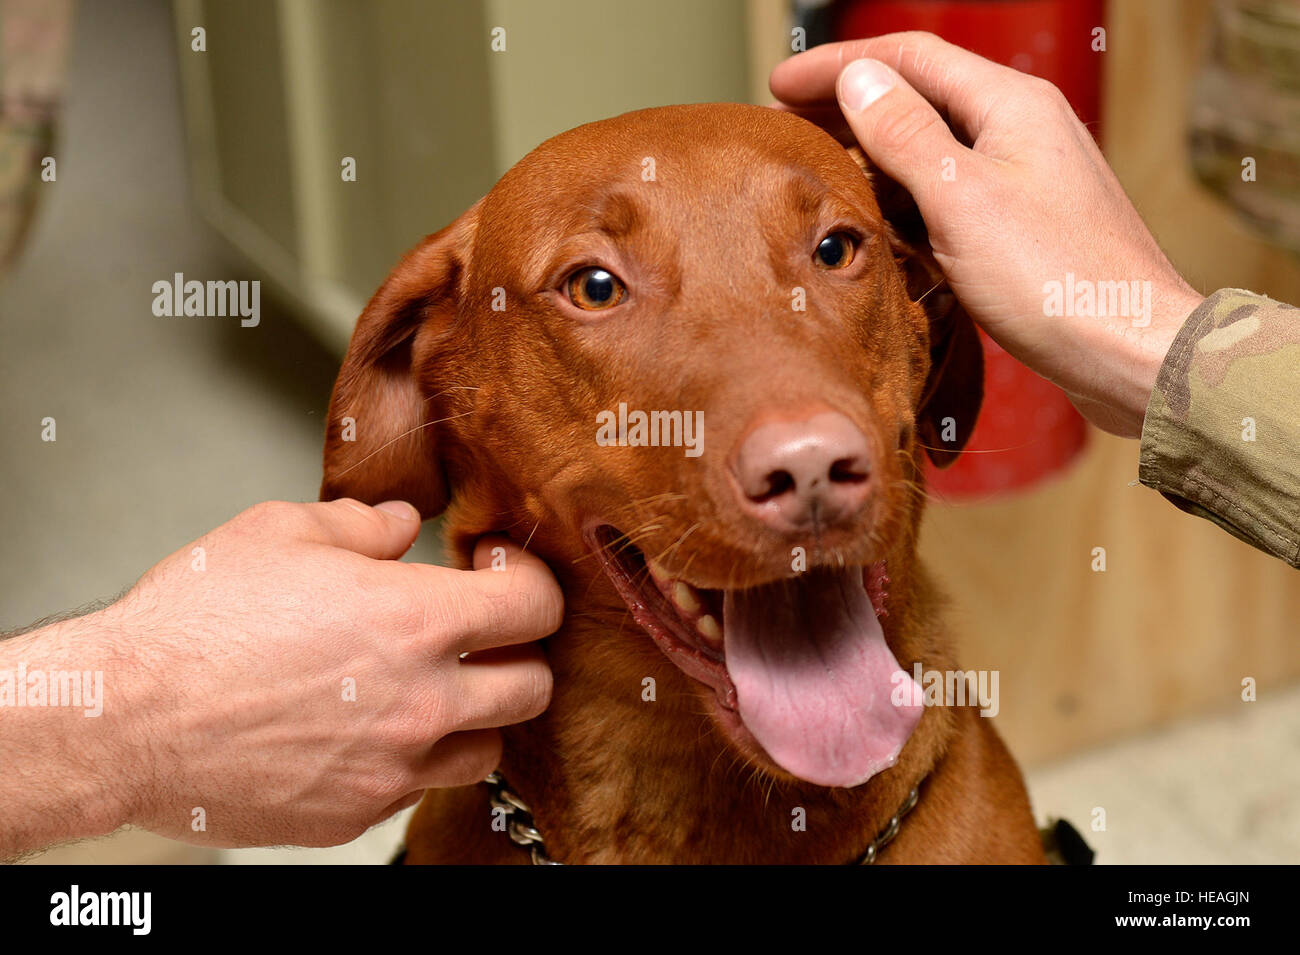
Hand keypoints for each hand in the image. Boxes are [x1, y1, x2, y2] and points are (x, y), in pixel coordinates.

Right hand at [0, 499, 560, 854]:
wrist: (123, 719)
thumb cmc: (192, 626)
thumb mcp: (280, 533)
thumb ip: (362, 525)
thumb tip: (402, 524)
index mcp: (413, 622)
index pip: (534, 607)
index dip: (529, 581)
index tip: (501, 573)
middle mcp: (419, 702)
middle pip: (534, 687)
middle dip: (518, 653)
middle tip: (482, 634)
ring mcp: (391, 766)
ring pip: (487, 748)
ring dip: (473, 715)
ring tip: (430, 687)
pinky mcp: (356, 813)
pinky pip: (418, 788)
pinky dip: (412, 758)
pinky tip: (370, 728)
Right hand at [770, 32, 1204, 436]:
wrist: (1132, 352)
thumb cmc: (1057, 280)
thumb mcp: (962, 200)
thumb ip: (906, 135)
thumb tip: (859, 79)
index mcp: (1012, 105)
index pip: (910, 57)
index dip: (839, 65)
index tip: (781, 81)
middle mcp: (1024, 128)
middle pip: (922, 93)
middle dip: (851, 102)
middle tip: (789, 121)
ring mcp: (1028, 175)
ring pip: (936, 143)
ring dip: (875, 147)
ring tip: (822, 163)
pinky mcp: (1028, 222)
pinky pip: (953, 187)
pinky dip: (906, 190)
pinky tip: (878, 213)